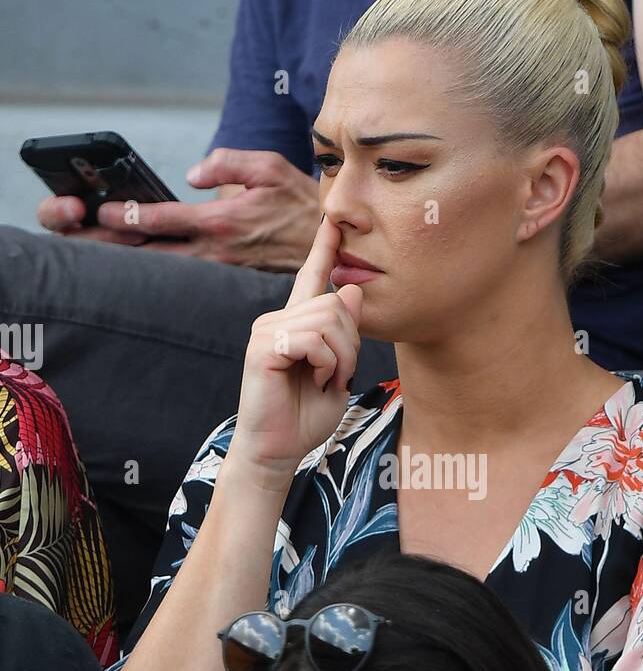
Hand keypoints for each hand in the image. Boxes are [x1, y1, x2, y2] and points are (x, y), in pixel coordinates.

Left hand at [36, 149, 320, 270]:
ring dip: (120, 260)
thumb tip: (192, 174)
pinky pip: (177, 275)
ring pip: (158, 267)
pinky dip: (148, 269)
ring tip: (83, 251)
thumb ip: (227, 163)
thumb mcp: (269, 166)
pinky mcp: (221, 276)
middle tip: (72, 237)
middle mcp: (213, 250)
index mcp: (220, 221)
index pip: (164, 219)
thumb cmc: (298, 200)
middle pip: (149, 252)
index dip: (128, 215)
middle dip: (108, 246)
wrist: (329, 244)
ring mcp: (216, 267)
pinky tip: (124, 265)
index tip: (101, 210)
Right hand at [226, 213, 362, 489]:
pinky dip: (325, 363)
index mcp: (296, 323)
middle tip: (339, 375)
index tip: (332, 220)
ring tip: (326, 380)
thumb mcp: (338, 371)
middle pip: (336, 304)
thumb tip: (352, 290)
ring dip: (341, 357)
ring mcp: (267, 330)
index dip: (323, 249)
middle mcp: (278, 319)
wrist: (278, 450)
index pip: (311, 277)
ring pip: (328, 319)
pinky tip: (315, 380)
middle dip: (352, 343)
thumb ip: (346, 334)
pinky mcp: (262, 347)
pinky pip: (311, 339)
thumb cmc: (305, 417)